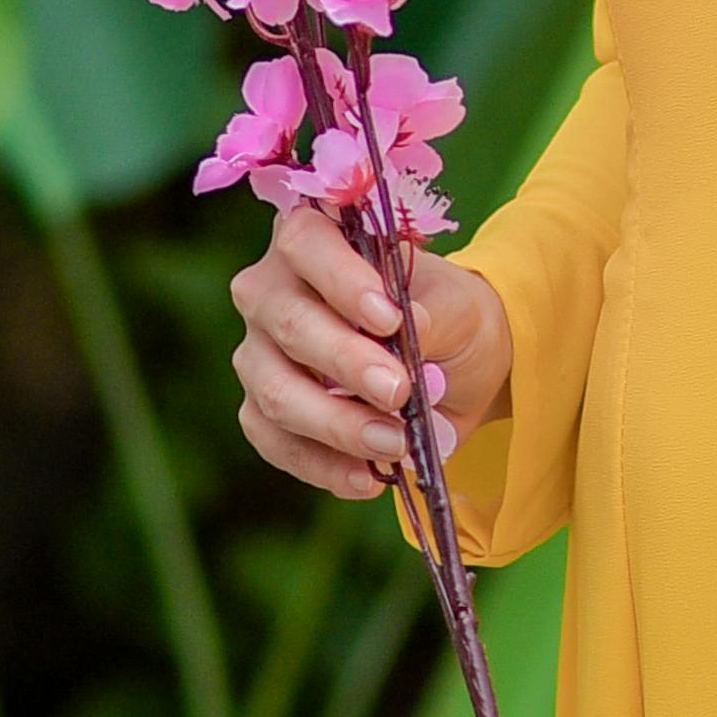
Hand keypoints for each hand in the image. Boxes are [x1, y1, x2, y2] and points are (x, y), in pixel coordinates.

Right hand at [231, 207, 511, 503]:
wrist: (452, 362)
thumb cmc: (446, 314)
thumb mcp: (458, 305)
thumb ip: (434, 311)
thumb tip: (410, 329)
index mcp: (313, 238)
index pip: (306, 242)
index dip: (340, 279)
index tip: (389, 318)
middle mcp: (270, 290)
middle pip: (288, 322)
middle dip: (346, 362)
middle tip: (401, 391)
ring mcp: (258, 353)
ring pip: (276, 391)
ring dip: (339, 424)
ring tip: (397, 443)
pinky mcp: (261, 411)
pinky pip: (277, 442)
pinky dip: (324, 465)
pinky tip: (370, 478)